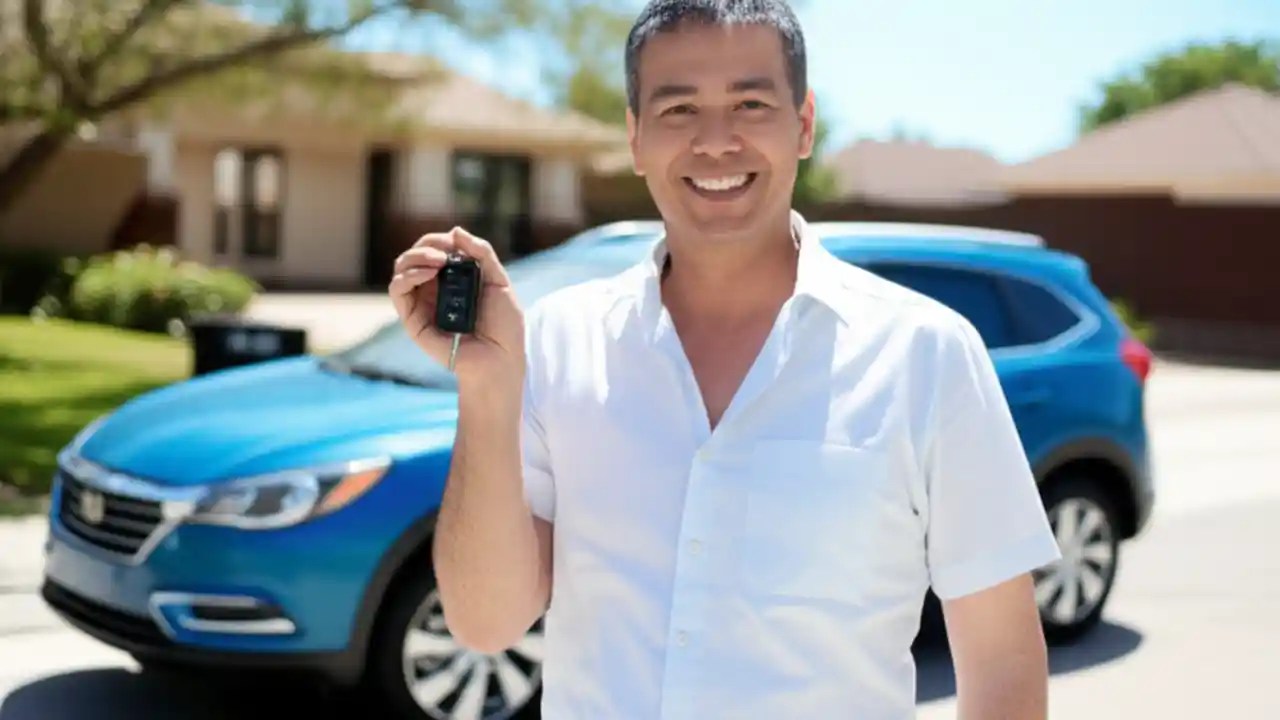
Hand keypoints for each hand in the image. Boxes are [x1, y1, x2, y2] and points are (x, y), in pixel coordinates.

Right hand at [389, 227, 524, 386]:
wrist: (500, 359)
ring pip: (401, 269)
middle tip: (444, 252)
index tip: (453, 241)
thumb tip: (455, 231)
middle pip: (414, 255)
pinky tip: (427, 273)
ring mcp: (422, 304)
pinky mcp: (413, 320)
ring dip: (415, 256)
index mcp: (453, 280)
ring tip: (438, 262)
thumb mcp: (499, 281)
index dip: (439, 240)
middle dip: (426, 245)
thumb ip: (482, 254)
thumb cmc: (504, 326)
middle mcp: (434, 290)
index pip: (434, 249)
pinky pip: (397, 290)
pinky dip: (407, 276)